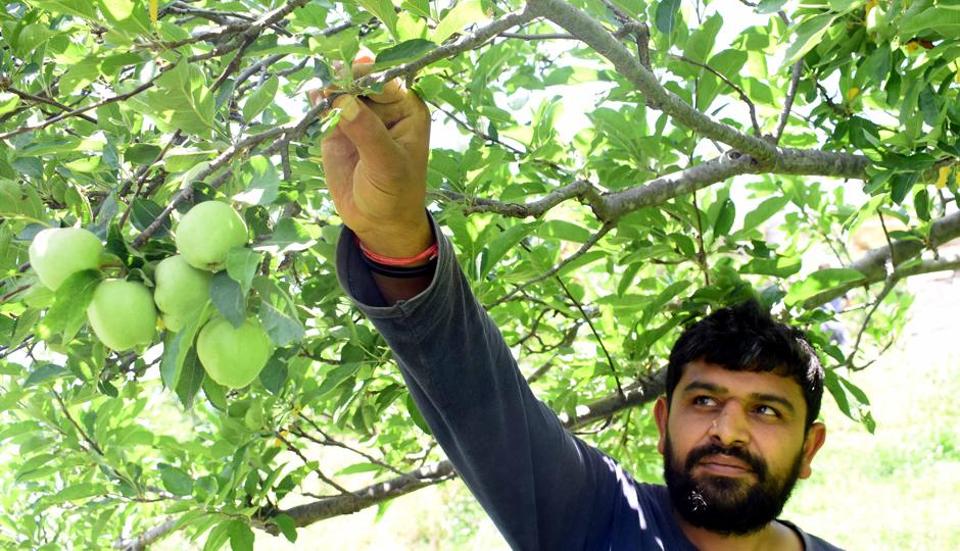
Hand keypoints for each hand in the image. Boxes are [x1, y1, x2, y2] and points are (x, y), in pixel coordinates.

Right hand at [310, 56, 432, 258]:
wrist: (378, 223)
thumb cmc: (395, 194)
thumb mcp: (386, 164)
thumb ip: (367, 132)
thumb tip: (345, 101)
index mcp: (406, 110)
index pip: (386, 80)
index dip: (368, 72)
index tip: (350, 69)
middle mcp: (383, 109)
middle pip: (360, 82)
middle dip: (344, 77)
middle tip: (329, 79)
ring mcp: (358, 118)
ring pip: (340, 93)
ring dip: (328, 87)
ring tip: (318, 89)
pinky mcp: (336, 132)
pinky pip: (325, 111)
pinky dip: (317, 103)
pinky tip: (310, 96)